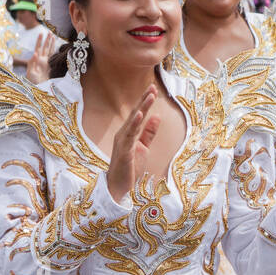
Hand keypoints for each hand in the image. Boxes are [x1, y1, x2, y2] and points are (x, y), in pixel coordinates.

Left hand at [25, 31, 55, 83]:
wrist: (36, 88)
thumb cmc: (32, 80)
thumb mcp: (30, 71)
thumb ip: (33, 62)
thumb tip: (35, 53)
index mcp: (36, 60)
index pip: (38, 48)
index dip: (39, 41)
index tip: (41, 33)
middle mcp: (41, 60)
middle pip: (45, 48)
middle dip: (47, 40)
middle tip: (50, 32)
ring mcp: (46, 63)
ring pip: (50, 51)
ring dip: (51, 44)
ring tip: (53, 37)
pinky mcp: (50, 67)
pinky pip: (53, 58)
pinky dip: (56, 53)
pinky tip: (58, 49)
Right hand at [105, 85, 160, 203]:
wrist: (119, 188)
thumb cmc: (129, 168)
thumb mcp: (143, 148)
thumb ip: (148, 133)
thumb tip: (156, 116)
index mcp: (128, 133)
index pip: (138, 114)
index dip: (146, 102)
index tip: (154, 89)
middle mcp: (123, 134)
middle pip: (135, 114)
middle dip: (144, 100)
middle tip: (153, 86)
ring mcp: (122, 142)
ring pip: (133, 121)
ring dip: (142, 107)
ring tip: (150, 96)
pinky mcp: (123, 151)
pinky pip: (129, 135)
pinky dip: (135, 123)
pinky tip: (140, 114)